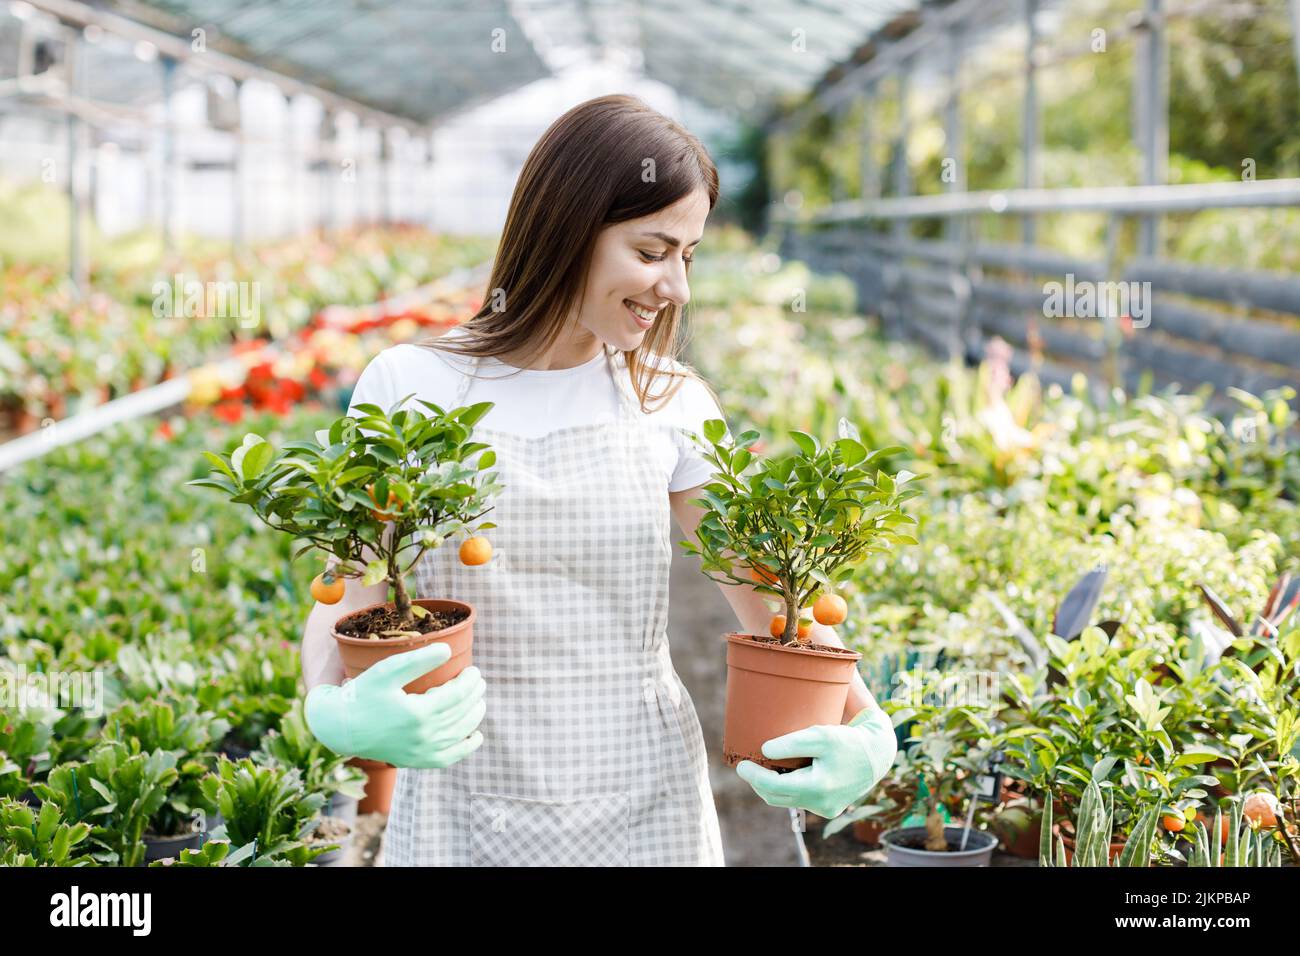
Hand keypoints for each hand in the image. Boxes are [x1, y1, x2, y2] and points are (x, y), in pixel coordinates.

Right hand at [305, 642, 485, 768]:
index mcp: (418, 713)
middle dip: (474, 695)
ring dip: (474, 716)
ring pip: (459, 734)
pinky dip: (466, 748)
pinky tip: (476, 737)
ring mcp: (420, 753)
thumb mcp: (388, 670)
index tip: (474, 670)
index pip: (457, 695)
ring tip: (479, 702)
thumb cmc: (363, 693)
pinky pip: (448, 758)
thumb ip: (418, 660)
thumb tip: (447, 650)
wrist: (341, 727)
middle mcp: (422, 737)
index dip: (470, 681)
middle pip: (461, 713)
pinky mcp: (415, 761)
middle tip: (478, 681)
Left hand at [735, 706, 896, 819]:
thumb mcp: (819, 735)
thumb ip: (791, 743)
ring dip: (772, 787)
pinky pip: (801, 800)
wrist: (876, 754)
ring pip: (788, 801)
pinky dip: (789, 788)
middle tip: (746, 767)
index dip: (754, 777)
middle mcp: (821, 804)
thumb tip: (764, 750)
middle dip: (759, 783)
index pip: (774, 787)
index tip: (740, 766)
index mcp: (818, 788)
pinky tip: (782, 774)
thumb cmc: (847, 741)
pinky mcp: (829, 807)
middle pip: (777, 798)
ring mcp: (826, 809)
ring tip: (761, 769)